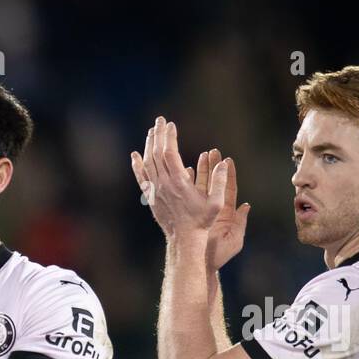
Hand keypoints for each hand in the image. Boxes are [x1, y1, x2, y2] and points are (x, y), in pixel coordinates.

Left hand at [129, 116, 227, 239]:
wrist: (183, 239)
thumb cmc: (202, 221)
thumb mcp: (217, 203)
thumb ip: (220, 182)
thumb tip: (223, 163)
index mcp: (178, 183)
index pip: (169, 153)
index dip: (169, 137)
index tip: (171, 124)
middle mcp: (163, 184)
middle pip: (156, 154)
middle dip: (158, 135)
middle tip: (160, 120)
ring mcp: (155, 191)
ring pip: (148, 163)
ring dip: (149, 145)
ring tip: (152, 131)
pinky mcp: (150, 197)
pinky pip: (141, 178)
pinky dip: (137, 165)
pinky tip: (135, 155)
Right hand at [197, 148, 249, 269]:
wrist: (200, 265)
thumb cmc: (218, 256)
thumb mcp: (235, 239)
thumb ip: (241, 222)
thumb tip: (246, 206)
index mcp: (226, 213)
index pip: (229, 189)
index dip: (229, 174)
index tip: (227, 159)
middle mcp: (214, 210)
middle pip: (214, 183)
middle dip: (213, 167)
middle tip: (212, 151)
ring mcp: (201, 212)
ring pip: (200, 187)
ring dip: (200, 172)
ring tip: (200, 157)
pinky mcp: (190, 215)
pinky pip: (187, 197)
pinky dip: (186, 185)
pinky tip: (184, 173)